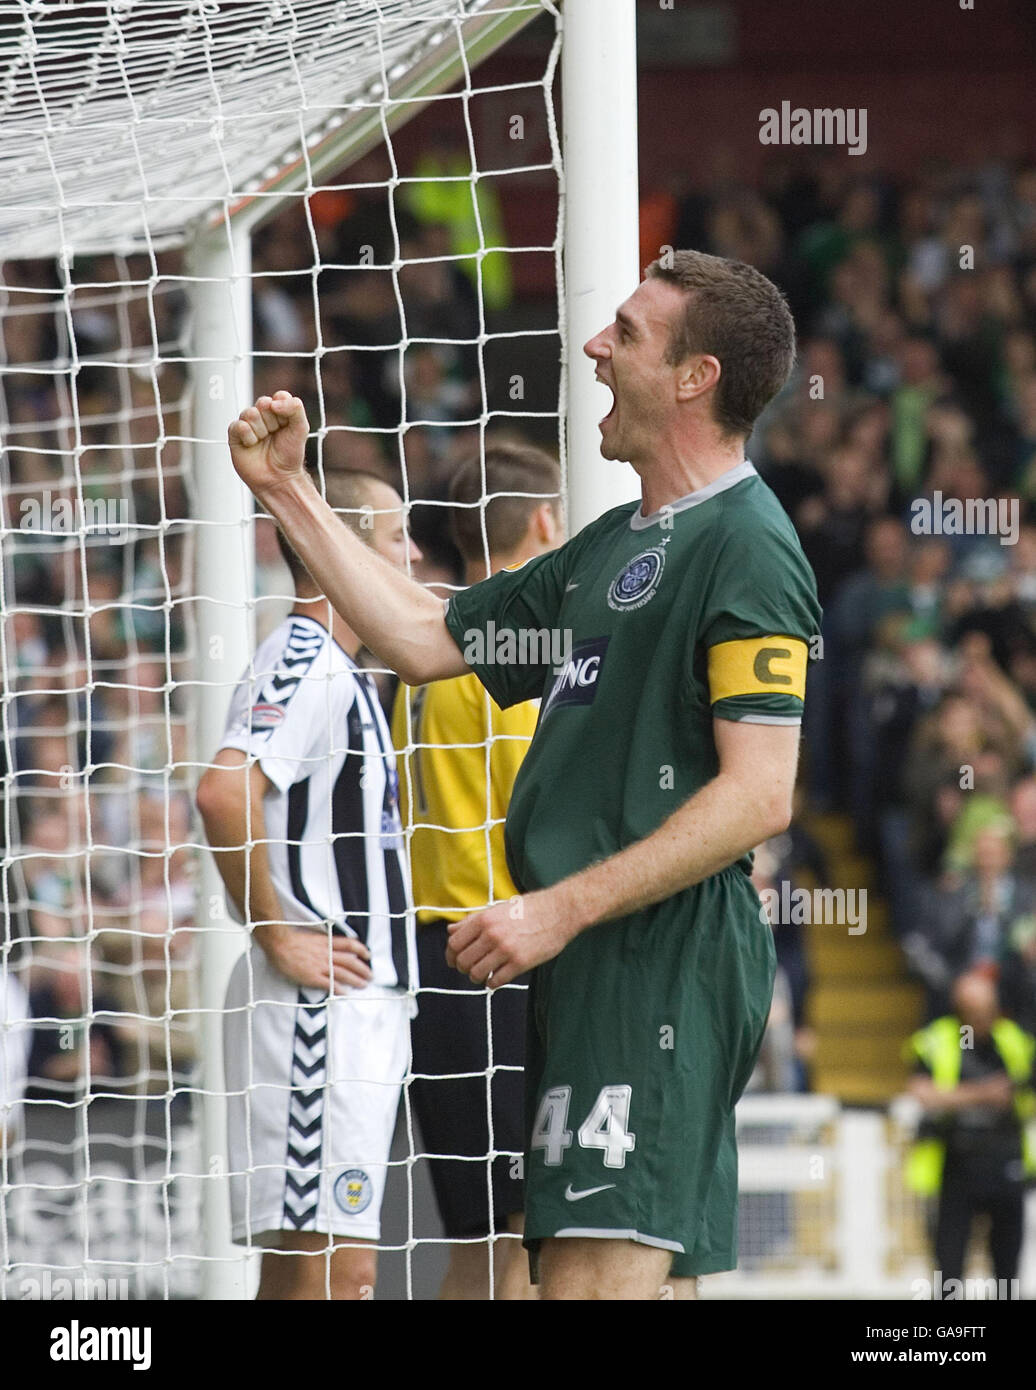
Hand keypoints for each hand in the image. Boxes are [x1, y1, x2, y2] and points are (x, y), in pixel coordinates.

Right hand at [228, 391, 309, 498]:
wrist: (278, 478)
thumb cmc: (290, 454)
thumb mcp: (301, 428)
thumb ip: (294, 408)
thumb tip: (273, 402)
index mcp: (278, 411)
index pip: (279, 396)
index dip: (283, 409)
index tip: (286, 424)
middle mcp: (262, 415)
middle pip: (263, 403)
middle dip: (272, 421)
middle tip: (274, 435)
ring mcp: (248, 424)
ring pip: (250, 413)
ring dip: (260, 430)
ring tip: (263, 442)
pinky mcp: (235, 435)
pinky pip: (238, 425)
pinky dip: (248, 435)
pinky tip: (252, 445)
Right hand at [256, 922, 372, 991]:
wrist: (279, 944)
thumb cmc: (293, 940)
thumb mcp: (313, 937)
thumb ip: (324, 942)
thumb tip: (333, 945)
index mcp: (327, 942)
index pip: (349, 944)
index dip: (361, 950)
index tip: (368, 955)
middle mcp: (327, 953)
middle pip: (350, 961)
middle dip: (363, 969)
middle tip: (371, 976)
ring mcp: (320, 966)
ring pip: (343, 973)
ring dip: (356, 980)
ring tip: (364, 985)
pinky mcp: (312, 977)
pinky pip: (329, 984)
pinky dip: (339, 989)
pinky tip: (345, 993)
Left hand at [446, 891, 577, 988]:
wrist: (559, 912)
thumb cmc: (529, 908)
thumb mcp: (498, 908)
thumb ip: (473, 920)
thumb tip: (451, 930)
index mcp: (484, 919)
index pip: (454, 943)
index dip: (451, 954)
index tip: (453, 960)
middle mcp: (492, 934)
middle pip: (463, 960)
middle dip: (462, 968)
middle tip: (468, 969)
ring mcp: (506, 950)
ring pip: (477, 973)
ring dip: (476, 977)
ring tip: (482, 975)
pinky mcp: (520, 963)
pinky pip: (496, 981)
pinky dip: (492, 983)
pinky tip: (495, 979)